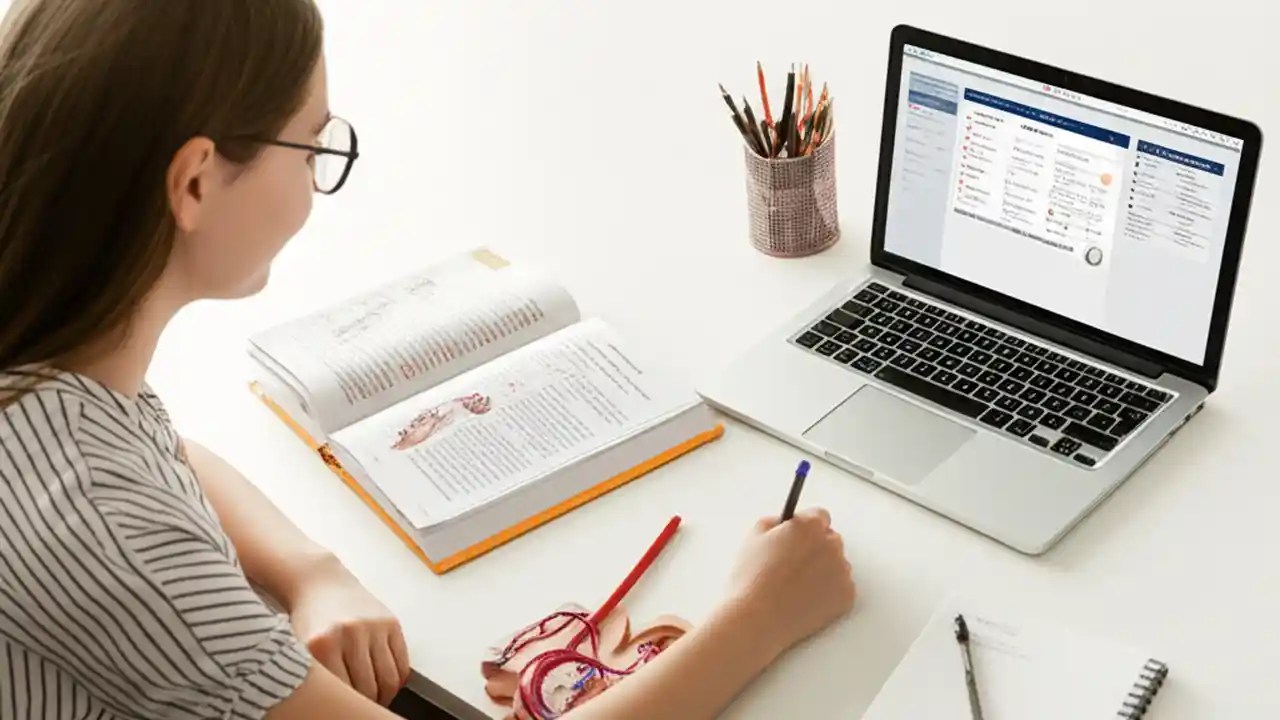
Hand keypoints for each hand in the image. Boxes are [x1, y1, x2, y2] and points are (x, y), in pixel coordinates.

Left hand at [287, 557, 410, 704]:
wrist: (320, 583)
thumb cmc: (308, 621)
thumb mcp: (302, 649)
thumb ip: (318, 677)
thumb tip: (335, 704)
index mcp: (321, 645)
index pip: (343, 693)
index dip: (346, 706)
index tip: (345, 710)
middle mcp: (350, 634)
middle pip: (368, 688)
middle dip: (366, 703)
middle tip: (360, 706)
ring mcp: (373, 627)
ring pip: (388, 680)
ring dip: (384, 696)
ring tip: (375, 699)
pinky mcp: (391, 622)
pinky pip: (402, 664)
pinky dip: (397, 681)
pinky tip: (386, 684)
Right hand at [725, 508, 855, 656]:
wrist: (757, 619)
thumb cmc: (751, 579)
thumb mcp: (753, 537)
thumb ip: (774, 522)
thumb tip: (784, 524)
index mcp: (810, 527)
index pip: (820, 516)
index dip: (806, 528)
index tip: (798, 538)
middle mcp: (832, 546)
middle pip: (830, 540)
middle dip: (816, 548)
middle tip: (793, 566)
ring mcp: (842, 572)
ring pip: (836, 565)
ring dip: (823, 570)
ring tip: (796, 587)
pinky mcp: (847, 597)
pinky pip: (841, 589)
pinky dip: (828, 593)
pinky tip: (805, 600)